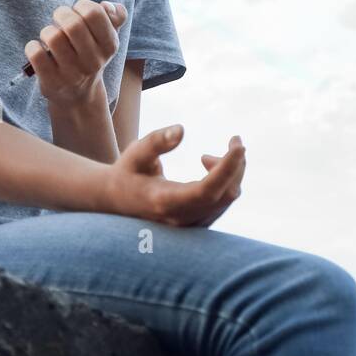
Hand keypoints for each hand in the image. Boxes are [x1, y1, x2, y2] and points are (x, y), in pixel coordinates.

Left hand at [26, 0, 127, 106]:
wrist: (79, 95)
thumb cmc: (90, 56)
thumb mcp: (107, 38)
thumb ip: (115, 16)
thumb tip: (107, 6)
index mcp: (109, 46)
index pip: (94, 13)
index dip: (82, 6)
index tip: (78, 13)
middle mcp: (93, 61)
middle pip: (72, 24)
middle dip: (61, 14)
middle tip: (59, 20)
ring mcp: (72, 74)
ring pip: (53, 37)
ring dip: (46, 31)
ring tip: (50, 38)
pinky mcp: (52, 82)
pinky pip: (36, 53)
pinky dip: (32, 46)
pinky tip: (38, 49)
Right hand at [104, 123, 245, 227]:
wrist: (116, 201)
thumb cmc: (127, 173)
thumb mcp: (135, 153)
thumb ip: (156, 141)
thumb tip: (181, 130)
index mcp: (165, 201)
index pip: (206, 190)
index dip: (227, 168)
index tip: (239, 144)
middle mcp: (181, 218)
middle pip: (225, 194)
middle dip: (235, 165)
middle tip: (233, 140)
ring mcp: (191, 225)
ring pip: (227, 199)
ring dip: (230, 172)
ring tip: (206, 157)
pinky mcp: (198, 223)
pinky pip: (223, 203)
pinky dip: (225, 181)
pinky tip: (209, 167)